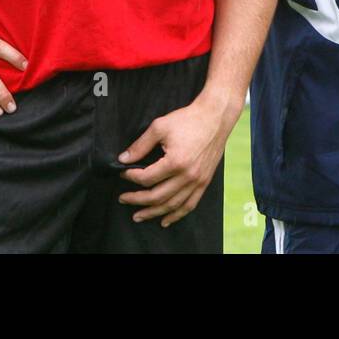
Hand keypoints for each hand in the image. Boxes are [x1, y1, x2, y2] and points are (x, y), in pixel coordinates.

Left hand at [117, 89, 238, 226]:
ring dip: (153, 213)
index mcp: (176, 162)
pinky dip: (176, 215)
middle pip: (157, 196)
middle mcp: (187, 175)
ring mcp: (198, 181)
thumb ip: (140, 145)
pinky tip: (164, 220)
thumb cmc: (188, 119)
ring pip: (172, 205)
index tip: (123, 172)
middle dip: (136, 200)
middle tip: (123, 199)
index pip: (147, 178)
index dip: (131, 177)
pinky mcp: (204, 181)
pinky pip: (190, 205)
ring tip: (137, 216)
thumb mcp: (160, 127)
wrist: (216, 117)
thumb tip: (123, 159)